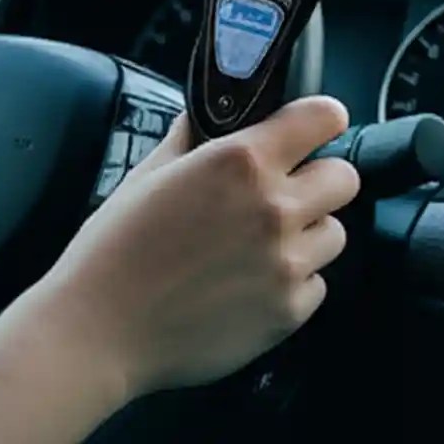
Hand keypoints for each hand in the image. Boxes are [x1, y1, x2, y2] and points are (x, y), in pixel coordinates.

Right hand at [39, 96, 359, 397]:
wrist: (99, 329)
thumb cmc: (112, 252)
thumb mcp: (144, 177)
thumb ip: (189, 138)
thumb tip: (207, 114)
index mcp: (238, 162)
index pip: (323, 116)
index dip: (320, 120)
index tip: (313, 128)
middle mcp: (273, 208)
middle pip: (344, 177)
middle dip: (316, 180)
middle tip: (278, 195)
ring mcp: (288, 263)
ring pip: (334, 234)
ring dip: (305, 234)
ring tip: (253, 247)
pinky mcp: (290, 310)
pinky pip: (315, 283)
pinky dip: (289, 282)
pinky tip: (243, 284)